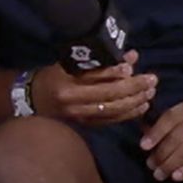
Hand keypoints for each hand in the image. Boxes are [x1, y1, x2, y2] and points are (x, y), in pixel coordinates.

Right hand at [30, 51, 154, 125]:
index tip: (132, 67)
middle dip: (133, 88)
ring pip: (112, 110)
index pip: (95, 78)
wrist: (31, 99)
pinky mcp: (84, 125)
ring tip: (151, 92)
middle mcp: (73, 102)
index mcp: (67, 84)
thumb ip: (99, 62)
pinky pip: (110, 120)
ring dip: (135, 102)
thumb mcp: (70, 64)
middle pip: (109, 96)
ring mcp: (79, 116)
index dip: (115, 73)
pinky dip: (128, 114)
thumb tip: (130, 57)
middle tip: (152, 80)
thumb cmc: (53, 76)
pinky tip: (142, 107)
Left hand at [140, 101, 182, 181]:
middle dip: (161, 153)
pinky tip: (176, 176)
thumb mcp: (181, 120)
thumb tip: (142, 132)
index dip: (156, 132)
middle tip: (151, 165)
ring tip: (159, 174)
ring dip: (170, 164)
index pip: (170, 118)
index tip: (143, 147)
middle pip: (177, 137)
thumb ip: (161, 126)